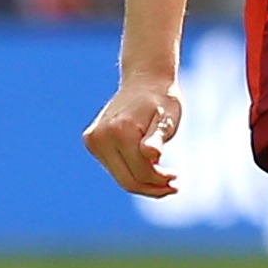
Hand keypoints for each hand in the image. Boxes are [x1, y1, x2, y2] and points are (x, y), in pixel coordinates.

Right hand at [83, 76, 183, 196]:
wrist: (145, 81)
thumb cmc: (161, 101)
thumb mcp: (167, 118)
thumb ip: (158, 138)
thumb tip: (150, 153)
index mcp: (120, 130)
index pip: (140, 173)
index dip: (160, 181)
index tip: (176, 178)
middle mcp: (101, 136)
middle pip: (128, 181)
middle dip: (152, 187)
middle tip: (173, 185)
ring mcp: (93, 140)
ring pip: (121, 178)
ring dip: (143, 181)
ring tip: (162, 172)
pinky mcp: (92, 142)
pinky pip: (115, 169)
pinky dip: (132, 172)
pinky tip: (147, 164)